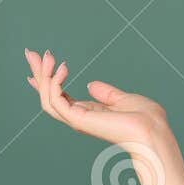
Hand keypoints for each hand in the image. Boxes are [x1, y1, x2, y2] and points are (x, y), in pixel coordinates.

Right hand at [23, 48, 169, 149]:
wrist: (152, 131)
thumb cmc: (145, 119)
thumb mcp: (123, 99)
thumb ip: (106, 93)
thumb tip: (91, 84)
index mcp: (88, 114)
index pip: (60, 98)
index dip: (47, 82)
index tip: (37, 65)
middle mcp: (79, 118)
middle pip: (49, 96)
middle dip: (39, 74)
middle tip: (31, 53)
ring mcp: (77, 120)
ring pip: (47, 99)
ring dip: (43, 75)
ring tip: (47, 56)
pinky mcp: (78, 120)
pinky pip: (56, 100)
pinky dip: (54, 82)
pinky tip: (62, 67)